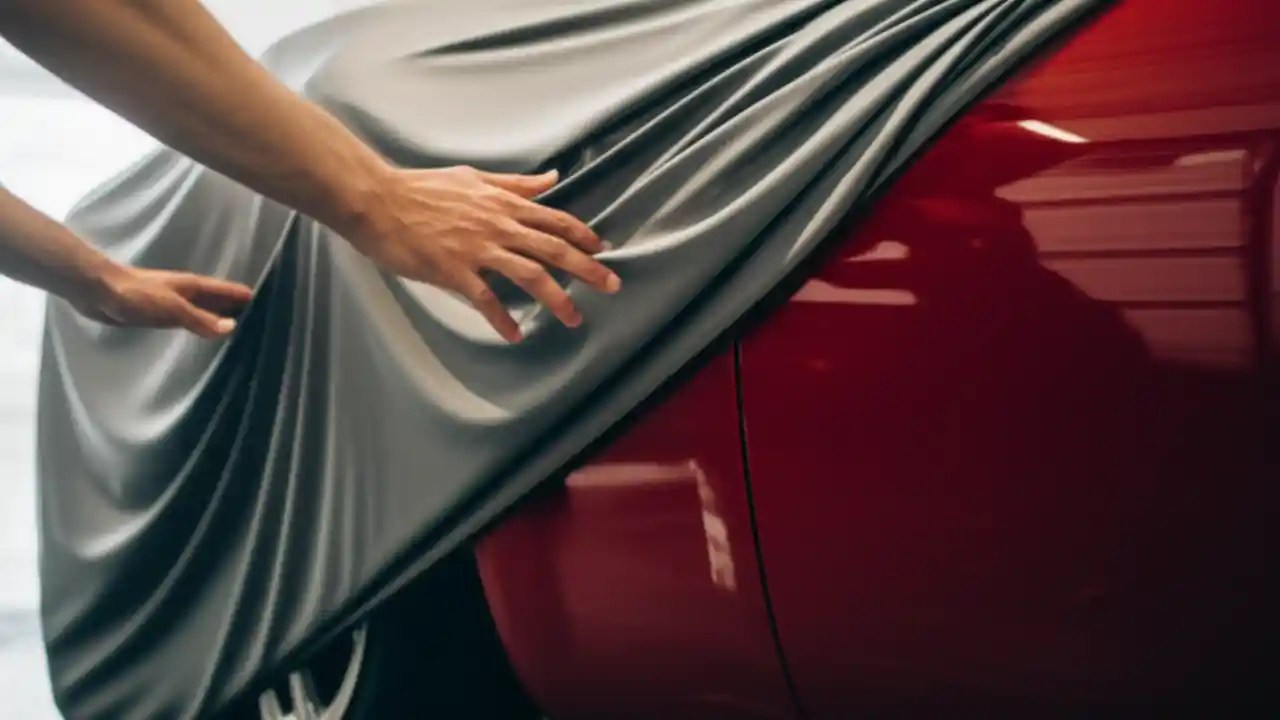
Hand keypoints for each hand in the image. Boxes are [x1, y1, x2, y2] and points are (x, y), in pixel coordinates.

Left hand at [71, 263, 253, 338]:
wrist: (98, 291)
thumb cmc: (136, 294)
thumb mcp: (172, 307)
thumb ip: (200, 319)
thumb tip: (232, 328)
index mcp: (196, 287)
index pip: (233, 292)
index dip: (252, 299)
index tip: (275, 311)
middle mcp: (190, 294)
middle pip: (223, 301)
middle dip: (242, 310)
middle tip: (266, 327)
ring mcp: (176, 305)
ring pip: (208, 312)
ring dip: (223, 319)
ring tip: (244, 334)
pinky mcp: (162, 315)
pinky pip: (192, 322)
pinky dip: (204, 327)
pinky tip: (208, 337)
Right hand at [342, 165, 620, 342]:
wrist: (377, 199)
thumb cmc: (421, 187)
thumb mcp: (473, 177)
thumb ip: (514, 184)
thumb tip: (552, 179)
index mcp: (502, 203)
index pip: (554, 218)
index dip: (583, 235)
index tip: (603, 250)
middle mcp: (497, 225)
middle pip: (553, 248)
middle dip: (587, 268)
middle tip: (612, 286)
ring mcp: (476, 248)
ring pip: (529, 274)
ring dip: (556, 299)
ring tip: (574, 319)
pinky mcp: (453, 270)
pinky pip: (485, 299)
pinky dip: (502, 318)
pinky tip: (514, 334)